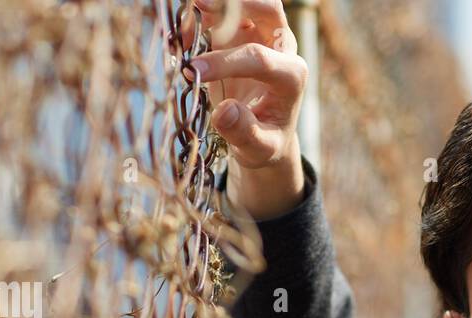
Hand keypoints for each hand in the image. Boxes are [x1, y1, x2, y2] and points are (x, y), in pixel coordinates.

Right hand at [183, 0, 307, 218]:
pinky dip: (200, 15)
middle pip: (267, 8)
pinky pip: (222, 11)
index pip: (259, 58)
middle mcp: (281, 49)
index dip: (224, 62)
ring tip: (182, 31)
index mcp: (291, 77)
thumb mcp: (259, 149)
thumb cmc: (264, 142)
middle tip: (199, 6)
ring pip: (244, 3)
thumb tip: (224, 112)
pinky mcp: (241, 32)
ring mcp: (262, 36)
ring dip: (213, 6)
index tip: (193, 72)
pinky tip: (180, 35)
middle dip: (235, 3)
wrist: (264, 134)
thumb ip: (244, 132)